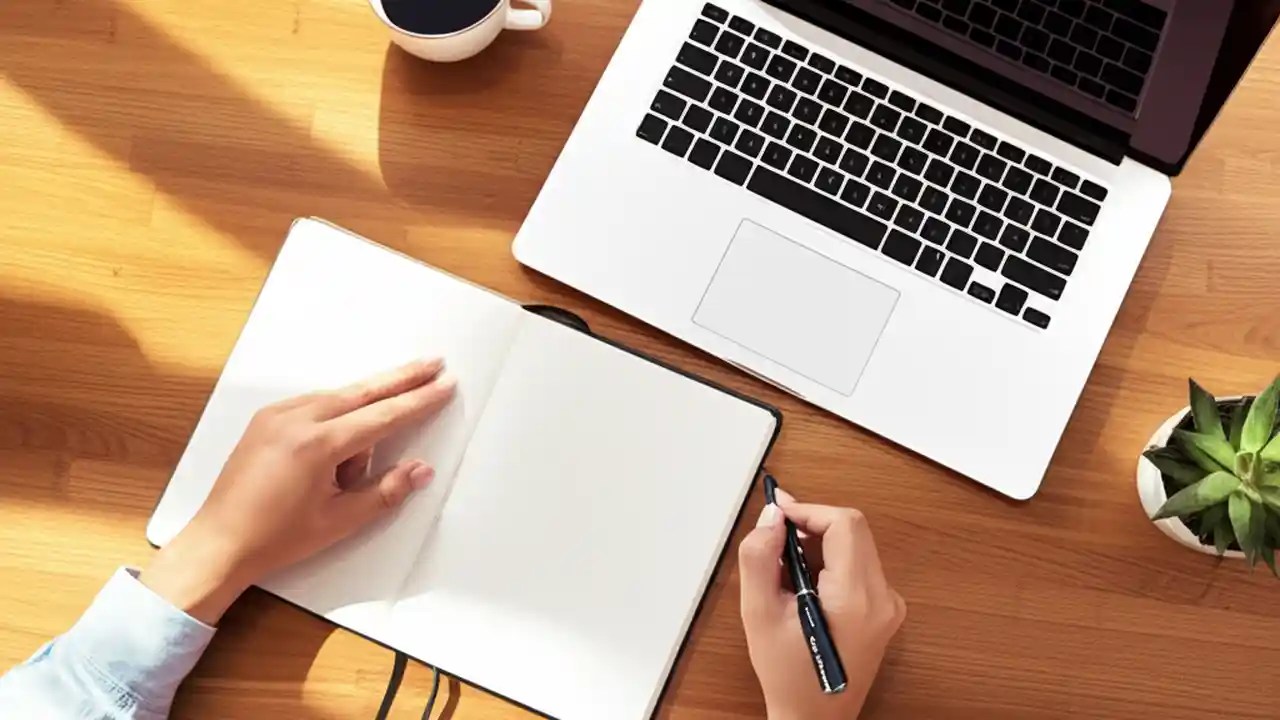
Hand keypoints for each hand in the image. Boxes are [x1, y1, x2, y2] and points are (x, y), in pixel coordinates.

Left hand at [141, 358, 456, 623]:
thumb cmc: (276, 537)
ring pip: (338, 400)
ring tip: (349, 476)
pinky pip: (314, 406)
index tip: (445, 385)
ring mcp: (277, 414)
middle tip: (434, 363)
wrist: (219, 542)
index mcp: (317, 444)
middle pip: (364, 391)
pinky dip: (334, 418)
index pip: (383, 416)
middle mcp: (296, 418)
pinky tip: (334, 455)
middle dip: (402, 378)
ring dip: (360, 418)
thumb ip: (385, 491)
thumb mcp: (340, 521)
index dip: (419, 401)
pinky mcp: (266, 419)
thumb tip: (420, 469)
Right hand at [738, 492, 904, 719]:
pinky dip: (830, 563)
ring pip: (855, 545)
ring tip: (787, 576)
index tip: (779, 513)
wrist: (815, 719)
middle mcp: (882, 598)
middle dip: (811, 526)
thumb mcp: (759, 614)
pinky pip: (859, 565)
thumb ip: (759, 558)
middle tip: (776, 543)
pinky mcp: (885, 609)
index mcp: (855, 597)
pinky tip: (805, 589)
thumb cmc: (789, 676)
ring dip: (819, 546)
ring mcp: (888, 604)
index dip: (808, 510)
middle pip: (852, 530)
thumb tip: (772, 517)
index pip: (844, 523)